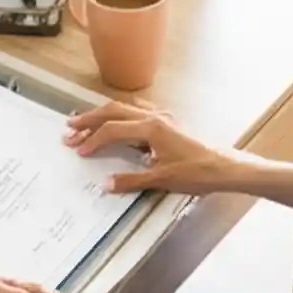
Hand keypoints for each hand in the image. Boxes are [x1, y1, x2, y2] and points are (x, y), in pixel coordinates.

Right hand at [64, 101, 239, 194]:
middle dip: (90, 119)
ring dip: (103, 114)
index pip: (112, 130)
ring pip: (125, 108)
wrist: (223, 167)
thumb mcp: (161, 180)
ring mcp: (162, 117)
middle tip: (69, 127)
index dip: (93, 140)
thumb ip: (131, 181)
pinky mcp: (167, 122)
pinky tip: (116, 118)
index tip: (78, 150)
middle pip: (114, 111)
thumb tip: (106, 184)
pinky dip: (122, 113)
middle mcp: (154, 117)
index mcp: (151, 128)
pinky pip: (138, 110)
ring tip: (85, 122)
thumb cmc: (196, 172)